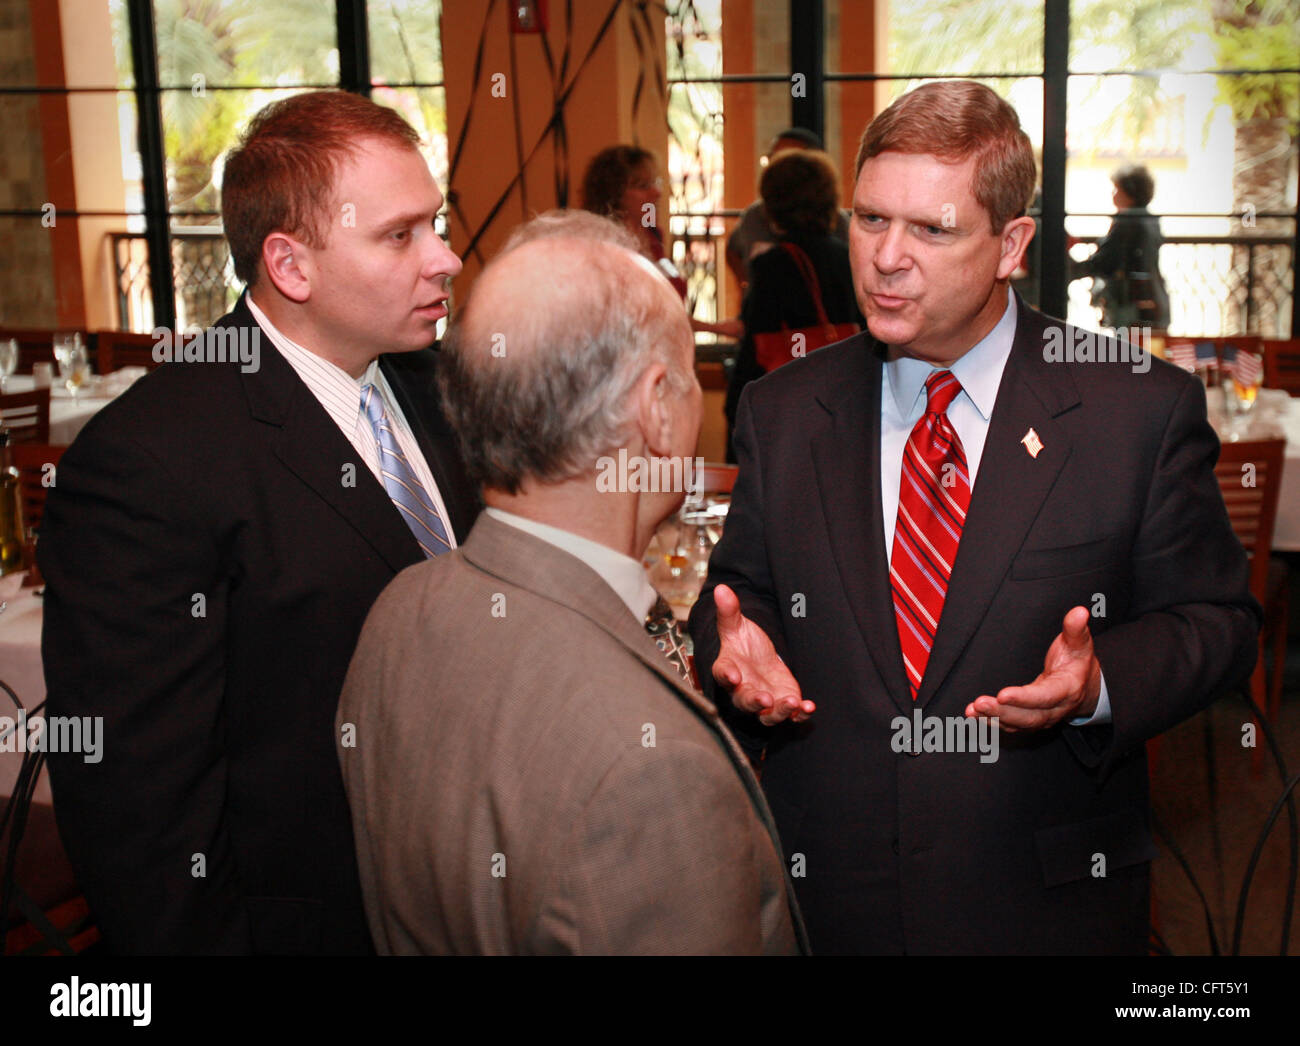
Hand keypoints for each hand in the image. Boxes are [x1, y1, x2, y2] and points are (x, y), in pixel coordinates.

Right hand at [711, 583, 813, 725]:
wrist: (758, 658)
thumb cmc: (743, 644)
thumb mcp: (736, 626)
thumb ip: (729, 611)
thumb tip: (722, 589)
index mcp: (729, 669)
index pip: (723, 673)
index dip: (727, 675)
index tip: (733, 676)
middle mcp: (744, 689)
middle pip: (745, 701)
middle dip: (755, 702)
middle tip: (765, 699)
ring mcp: (764, 699)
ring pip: (768, 714)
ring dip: (780, 711)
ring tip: (793, 703)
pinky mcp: (782, 702)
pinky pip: (790, 714)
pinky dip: (799, 714)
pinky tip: (809, 707)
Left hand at [965, 606, 1100, 732]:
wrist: (1086, 686)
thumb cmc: (1077, 661)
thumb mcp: (1079, 644)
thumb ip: (1076, 629)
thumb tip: (1080, 612)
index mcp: (1067, 689)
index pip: (1045, 696)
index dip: (1025, 698)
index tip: (1003, 694)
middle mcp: (1055, 709)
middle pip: (1029, 716)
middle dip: (1003, 712)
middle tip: (979, 704)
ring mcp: (1043, 718)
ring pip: (1018, 724)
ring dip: (993, 719)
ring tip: (972, 711)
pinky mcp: (1031, 720)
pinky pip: (1011, 726)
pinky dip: (992, 723)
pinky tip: (975, 717)